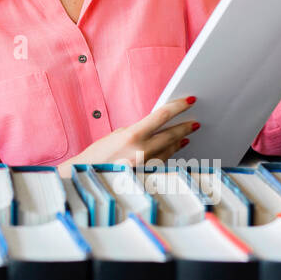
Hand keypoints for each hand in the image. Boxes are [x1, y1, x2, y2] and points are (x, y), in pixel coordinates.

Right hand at [59, 96, 198, 173]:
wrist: (86, 178)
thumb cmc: (96, 157)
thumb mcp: (114, 137)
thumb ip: (135, 132)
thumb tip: (153, 129)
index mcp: (132, 136)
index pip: (161, 116)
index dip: (177, 107)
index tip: (189, 101)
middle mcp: (141, 151)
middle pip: (171, 135)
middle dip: (184, 127)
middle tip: (194, 122)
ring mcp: (146, 167)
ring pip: (169, 151)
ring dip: (178, 142)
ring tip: (185, 135)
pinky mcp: (147, 178)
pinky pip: (162, 163)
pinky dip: (168, 154)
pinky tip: (173, 150)